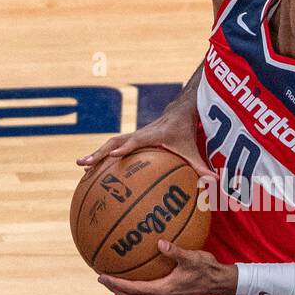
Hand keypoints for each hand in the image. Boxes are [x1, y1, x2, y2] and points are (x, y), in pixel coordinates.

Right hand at [76, 111, 210, 179]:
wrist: (178, 111)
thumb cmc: (184, 132)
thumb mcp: (193, 149)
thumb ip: (202, 167)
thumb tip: (214, 183)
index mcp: (152, 135)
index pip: (136, 141)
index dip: (125, 148)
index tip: (114, 156)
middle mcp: (138, 134)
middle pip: (114, 142)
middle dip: (99, 152)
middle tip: (84, 164)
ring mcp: (132, 136)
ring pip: (110, 144)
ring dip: (96, 154)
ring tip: (81, 166)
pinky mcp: (130, 139)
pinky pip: (113, 148)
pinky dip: (102, 157)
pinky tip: (92, 171)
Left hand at [99, 240, 237, 294]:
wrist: (219, 282)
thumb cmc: (207, 270)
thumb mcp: (192, 258)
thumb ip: (176, 252)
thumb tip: (161, 242)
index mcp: (164, 289)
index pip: (134, 289)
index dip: (116, 284)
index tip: (102, 277)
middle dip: (115, 288)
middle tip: (102, 278)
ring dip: (124, 290)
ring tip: (114, 279)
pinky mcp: (169, 294)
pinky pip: (147, 293)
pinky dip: (136, 288)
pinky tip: (135, 276)